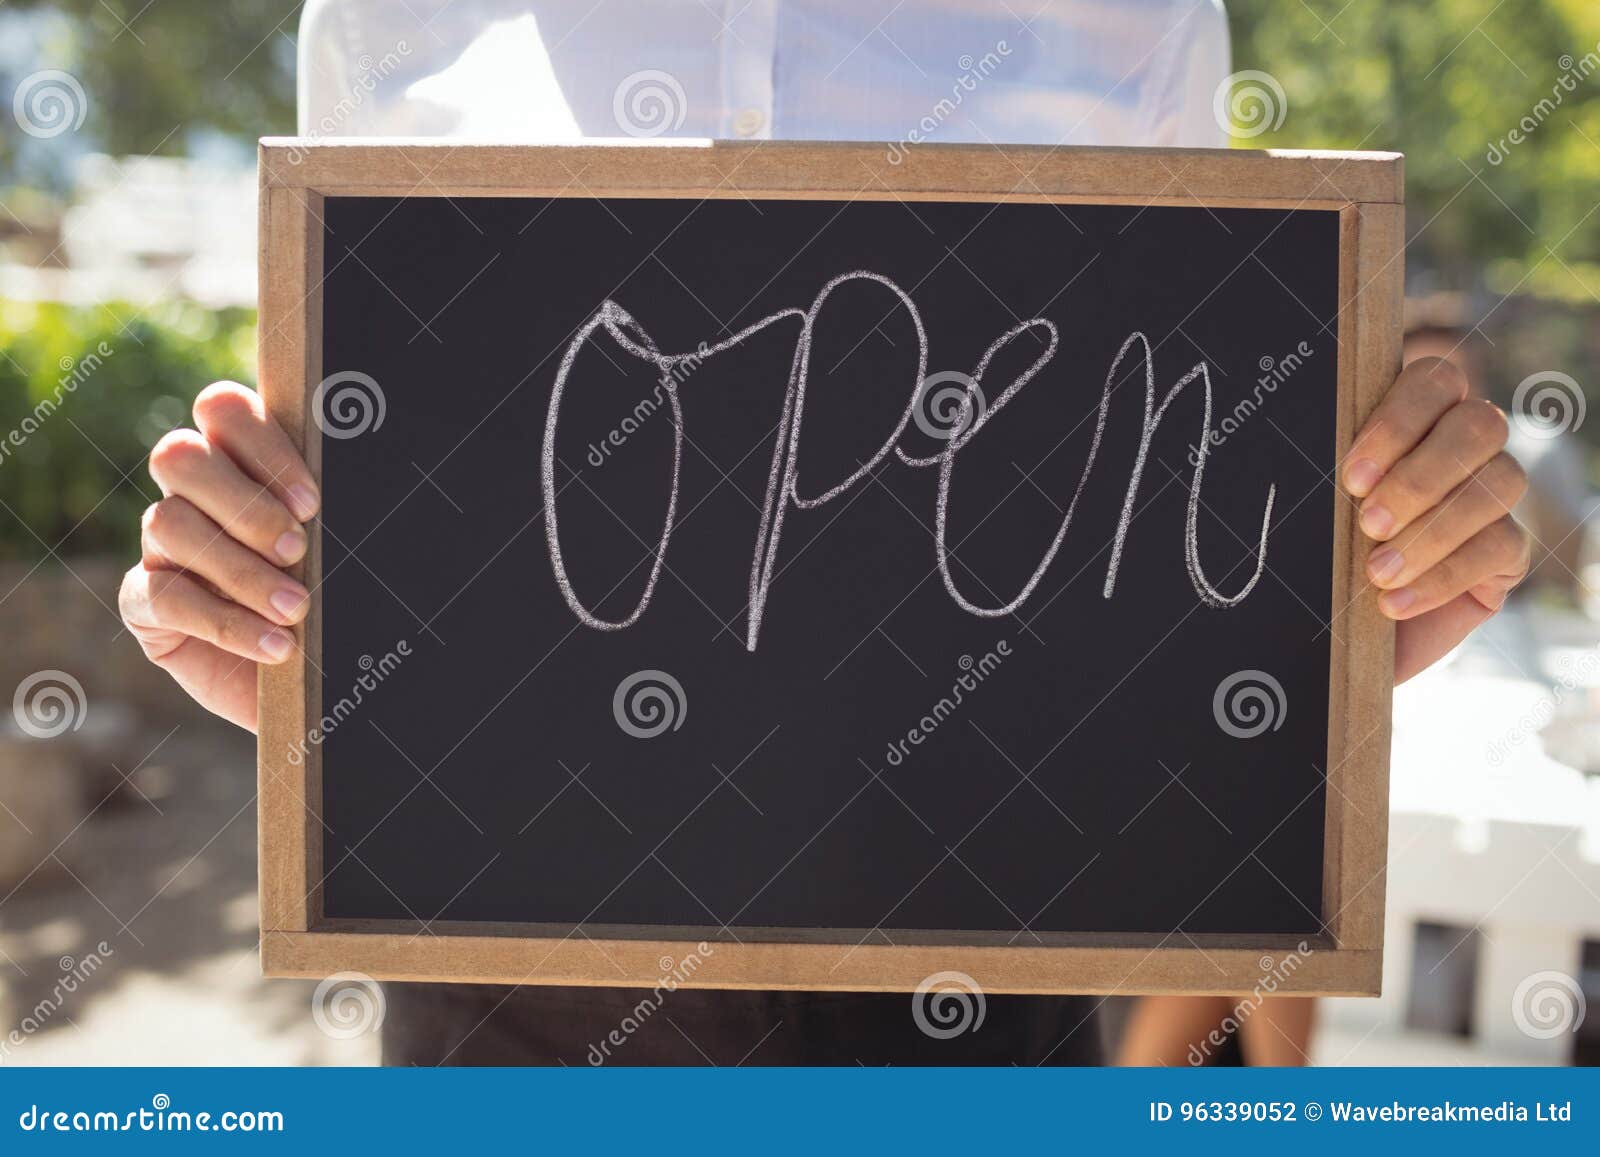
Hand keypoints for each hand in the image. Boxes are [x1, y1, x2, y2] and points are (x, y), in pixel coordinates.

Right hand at [119, 382, 318, 730]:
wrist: (309, 680)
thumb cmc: (332, 604)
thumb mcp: (338, 553)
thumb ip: (324, 516)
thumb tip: (328, 503)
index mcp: (240, 461)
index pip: (224, 409)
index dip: (263, 447)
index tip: (311, 504)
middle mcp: (191, 494)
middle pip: (177, 455)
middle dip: (244, 505)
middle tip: (298, 550)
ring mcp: (160, 545)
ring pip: (169, 523)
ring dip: (239, 569)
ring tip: (295, 608)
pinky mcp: (144, 602)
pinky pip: (164, 596)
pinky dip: (226, 623)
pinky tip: (275, 645)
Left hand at [1342, 357, 1530, 683]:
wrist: (1336, 641)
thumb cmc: (1319, 564)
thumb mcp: (1318, 517)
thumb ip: (1333, 481)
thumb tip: (1331, 466)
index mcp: (1414, 417)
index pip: (1433, 380)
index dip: (1399, 423)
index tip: (1351, 478)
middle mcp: (1464, 446)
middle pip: (1479, 425)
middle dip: (1421, 477)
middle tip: (1369, 523)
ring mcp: (1494, 495)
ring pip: (1500, 482)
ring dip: (1434, 530)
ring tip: (1377, 572)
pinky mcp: (1509, 550)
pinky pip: (1501, 546)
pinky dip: (1443, 576)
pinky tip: (1394, 603)